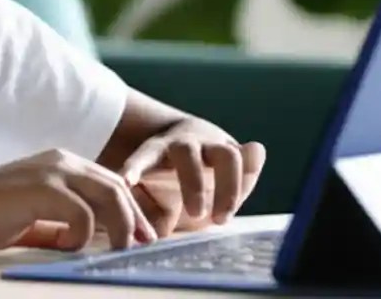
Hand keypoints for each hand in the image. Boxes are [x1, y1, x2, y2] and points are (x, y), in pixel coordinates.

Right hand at [0, 149, 157, 252]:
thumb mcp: (33, 218)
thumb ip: (63, 222)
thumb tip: (95, 241)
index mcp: (59, 163)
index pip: (110, 183)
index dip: (131, 211)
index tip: (142, 238)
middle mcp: (61, 160)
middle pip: (117, 187)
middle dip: (135, 220)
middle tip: (143, 247)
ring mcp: (51, 171)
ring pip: (110, 196)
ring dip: (120, 228)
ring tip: (115, 252)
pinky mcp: (41, 188)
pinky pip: (83, 215)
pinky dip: (81, 237)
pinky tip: (63, 246)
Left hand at [120, 116, 265, 235]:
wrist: (196, 146)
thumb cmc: (169, 181)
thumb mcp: (154, 197)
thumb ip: (148, 213)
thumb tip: (145, 237)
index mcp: (158, 150)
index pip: (144, 156)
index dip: (135, 167)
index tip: (125, 182)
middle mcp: (186, 144)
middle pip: (188, 154)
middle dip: (193, 184)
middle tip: (196, 216)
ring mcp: (214, 145)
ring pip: (226, 156)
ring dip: (228, 189)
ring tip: (222, 219)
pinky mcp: (239, 152)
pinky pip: (250, 156)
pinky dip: (254, 162)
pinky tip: (255, 158)